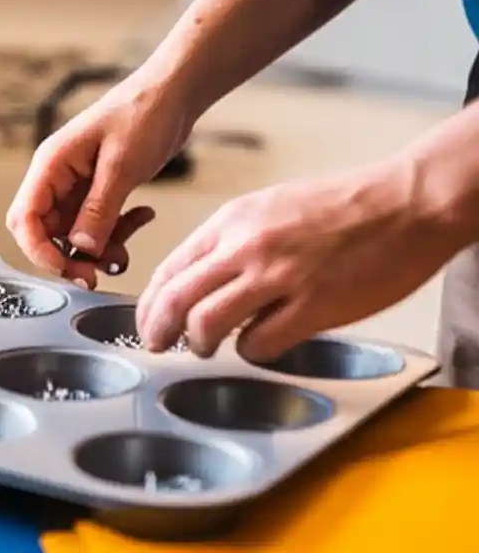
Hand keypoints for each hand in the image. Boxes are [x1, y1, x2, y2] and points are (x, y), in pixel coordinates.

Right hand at [6, 73, 192, 287]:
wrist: (173, 93)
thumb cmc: (144, 112)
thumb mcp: (122, 165)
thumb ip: (99, 209)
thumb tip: (81, 248)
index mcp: (51, 165)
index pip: (24, 218)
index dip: (38, 250)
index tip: (67, 269)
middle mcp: (57, 178)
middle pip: (44, 232)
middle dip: (69, 256)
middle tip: (98, 272)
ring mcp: (77, 186)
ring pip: (73, 235)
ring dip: (98, 249)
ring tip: (127, 247)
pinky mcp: (98, 191)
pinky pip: (97, 225)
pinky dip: (117, 232)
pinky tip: (142, 216)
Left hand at [136, 161, 466, 360]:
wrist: (406, 202)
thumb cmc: (345, 206)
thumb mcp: (269, 208)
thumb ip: (231, 243)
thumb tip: (201, 281)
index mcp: (232, 221)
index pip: (169, 268)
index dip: (149, 303)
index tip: (147, 322)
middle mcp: (247, 246)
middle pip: (175, 299)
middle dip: (156, 330)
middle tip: (158, 345)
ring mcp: (278, 276)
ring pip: (205, 322)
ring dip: (199, 343)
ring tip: (207, 347)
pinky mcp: (313, 306)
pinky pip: (259, 344)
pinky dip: (251, 352)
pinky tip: (261, 345)